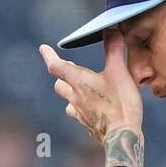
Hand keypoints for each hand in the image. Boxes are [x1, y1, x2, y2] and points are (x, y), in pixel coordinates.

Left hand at [39, 29, 142, 145]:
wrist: (123, 138)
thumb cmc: (121, 103)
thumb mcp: (119, 72)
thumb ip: (114, 50)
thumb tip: (111, 28)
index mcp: (79, 81)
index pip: (56, 66)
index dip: (48, 56)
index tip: (43, 48)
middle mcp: (75, 97)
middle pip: (59, 85)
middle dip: (62, 76)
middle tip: (68, 68)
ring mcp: (80, 114)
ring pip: (68, 102)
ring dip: (71, 94)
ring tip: (80, 91)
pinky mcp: (88, 125)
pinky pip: (79, 115)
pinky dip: (82, 108)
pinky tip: (92, 109)